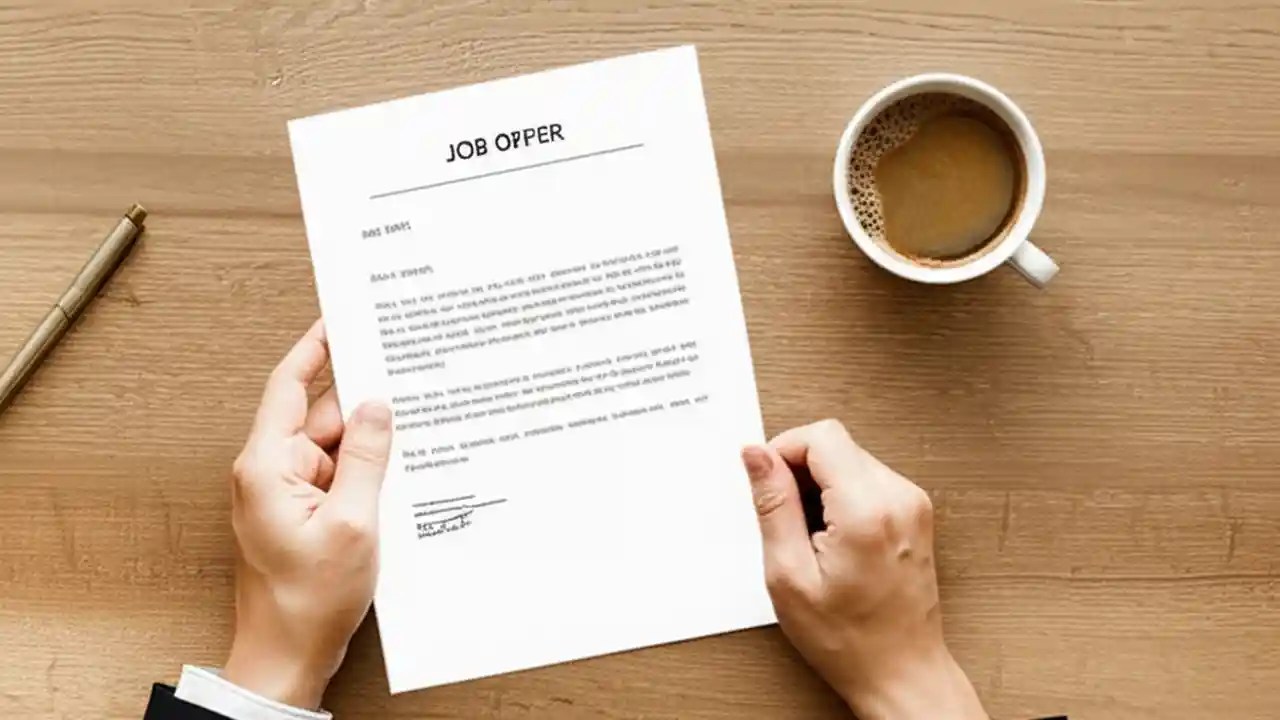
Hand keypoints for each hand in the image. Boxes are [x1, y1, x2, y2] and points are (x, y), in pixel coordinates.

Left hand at [223, 320, 392, 708]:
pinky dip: (366, 473)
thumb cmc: (307, 601)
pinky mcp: (302, 513)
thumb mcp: (353, 523)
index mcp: (267, 464)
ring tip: (413, 441)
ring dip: (370, 446)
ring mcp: (286, 493)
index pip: (289, 384)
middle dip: (364, 405)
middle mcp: (271, 471)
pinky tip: (398, 477)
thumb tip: (378, 406)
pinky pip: (338, 476)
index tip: (342, 317)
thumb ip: (368, 458)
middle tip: (409, 382)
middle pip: (321, 416)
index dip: (316, 346)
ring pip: (335, 447)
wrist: (287, 657)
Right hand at [742, 420, 986, 719]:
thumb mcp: (788, 574)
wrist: (901, 672)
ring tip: (812, 537)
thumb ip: (773, 504)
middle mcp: (899, 498)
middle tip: (788, 522)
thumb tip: (756, 455)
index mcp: (867, 510)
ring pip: (850, 459)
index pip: (821, 435)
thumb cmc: (848, 639)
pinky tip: (833, 538)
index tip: (767, 482)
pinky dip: (842, 497)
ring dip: (821, 486)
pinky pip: (868, 479)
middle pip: (836, 444)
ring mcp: (912, 504)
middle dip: (801, 471)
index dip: (783, 450)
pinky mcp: (915, 512)